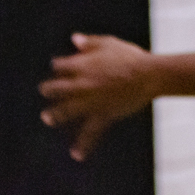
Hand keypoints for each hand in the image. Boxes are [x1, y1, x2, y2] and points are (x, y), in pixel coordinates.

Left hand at [40, 34, 158, 159]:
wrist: (149, 75)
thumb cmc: (132, 57)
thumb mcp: (110, 43)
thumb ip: (91, 42)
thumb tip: (74, 39)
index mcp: (82, 65)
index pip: (60, 66)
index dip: (59, 66)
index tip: (59, 67)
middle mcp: (81, 84)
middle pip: (56, 88)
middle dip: (49, 89)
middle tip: (45, 90)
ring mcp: (90, 101)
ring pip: (66, 110)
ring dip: (55, 114)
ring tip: (47, 117)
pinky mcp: (103, 115)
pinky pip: (91, 133)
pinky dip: (83, 145)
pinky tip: (76, 155)